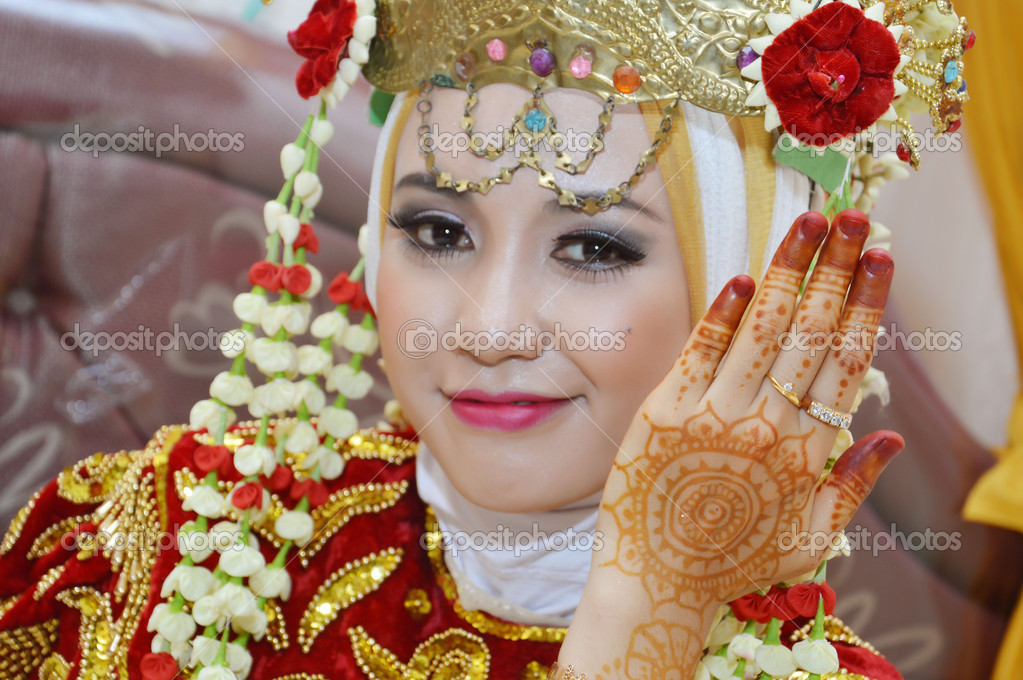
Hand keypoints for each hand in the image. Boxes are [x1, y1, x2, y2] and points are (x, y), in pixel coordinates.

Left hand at [558, 210, 903, 679]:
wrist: (657, 584)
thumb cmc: (735, 563)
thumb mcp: (810, 537)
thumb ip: (852, 484)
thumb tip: (892, 435)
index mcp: (808, 452)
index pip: (847, 361)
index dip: (866, 305)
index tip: (880, 259)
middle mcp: (768, 425)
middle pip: (812, 332)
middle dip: (836, 267)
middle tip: (854, 215)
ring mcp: (714, 414)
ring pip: (763, 329)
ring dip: (788, 270)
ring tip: (809, 222)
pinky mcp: (664, 411)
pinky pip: (700, 351)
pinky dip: (724, 312)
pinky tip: (744, 275)